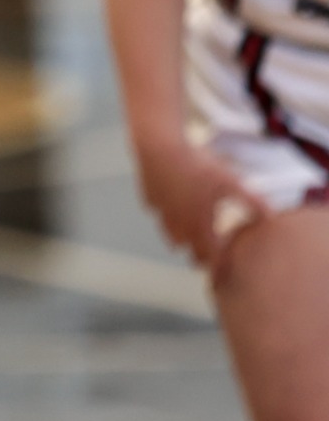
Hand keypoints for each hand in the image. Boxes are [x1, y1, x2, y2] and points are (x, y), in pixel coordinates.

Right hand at [133, 137, 267, 273]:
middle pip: (189, 251)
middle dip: (201, 253)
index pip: (211, 258)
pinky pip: (159, 215)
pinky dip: (168, 214)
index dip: (220, 267)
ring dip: (183, 237)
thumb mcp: (230, 182)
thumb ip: (251, 201)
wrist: (161, 146)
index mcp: (198, 225)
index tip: (225, 273)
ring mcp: (160, 213)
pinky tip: (175, 201)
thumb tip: (272, 215)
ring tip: (195, 228)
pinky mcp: (148, 199)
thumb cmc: (196, 165)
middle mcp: (177, 225)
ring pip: (171, 236)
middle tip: (212, 249)